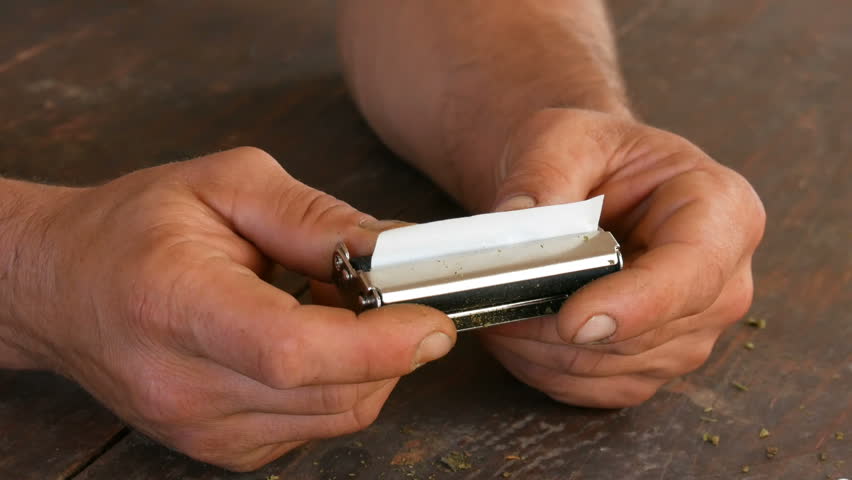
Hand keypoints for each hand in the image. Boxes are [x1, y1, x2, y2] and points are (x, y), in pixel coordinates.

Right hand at [8, 147, 455, 469]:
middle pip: (333, 392)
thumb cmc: (134, 226)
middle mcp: (185, 387)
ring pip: (339, 414)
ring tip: (335, 305)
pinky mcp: (223, 448)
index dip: (379, 343)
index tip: (434, 319)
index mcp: (175, 304)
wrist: (63, 288)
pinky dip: (342, 382)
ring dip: (370, 362)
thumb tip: (400, 252)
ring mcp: (203, 430)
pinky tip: (312, 337)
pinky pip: (319, 424)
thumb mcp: (226, 185)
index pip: (291, 350)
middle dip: (390, 342)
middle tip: (384, 288)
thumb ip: (315, 218)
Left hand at [479, 109, 764, 407]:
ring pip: (614, 368)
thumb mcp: (563, 138)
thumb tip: (517, 222)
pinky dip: (546, 370)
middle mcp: (722, 280)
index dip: (635, 305)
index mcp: (721, 210)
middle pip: (646, 334)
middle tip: (495, 301)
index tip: (573, 321)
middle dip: (558, 329)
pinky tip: (516, 337)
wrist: (588, 183)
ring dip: (541, 351)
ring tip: (496, 311)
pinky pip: (599, 388)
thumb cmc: (589, 155)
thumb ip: (543, 175)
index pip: (693, 272)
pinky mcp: (657, 361)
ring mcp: (694, 330)